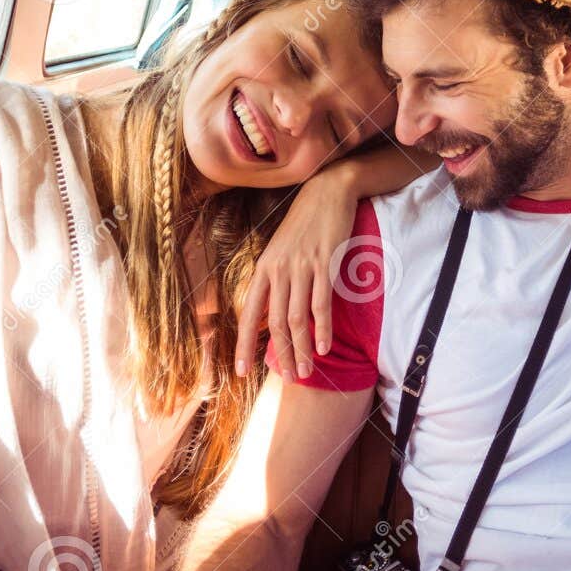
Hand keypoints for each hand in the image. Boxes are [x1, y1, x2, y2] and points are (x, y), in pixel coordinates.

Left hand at [234, 168, 359, 380]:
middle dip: (282, 355)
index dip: (244, 345)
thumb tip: (271, 314)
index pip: (249, 315)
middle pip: (275, 323)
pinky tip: (324, 347)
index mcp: (264, 269)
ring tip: (307, 371)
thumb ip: (275, 281)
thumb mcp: (281, 251)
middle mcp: (278, 270)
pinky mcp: (324, 264)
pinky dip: (322, 329)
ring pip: (297, 318)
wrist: (328, 192)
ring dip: (302, 349)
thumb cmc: (305, 224)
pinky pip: (321, 304)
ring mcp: (301, 267)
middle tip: (288, 378)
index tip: (242, 372)